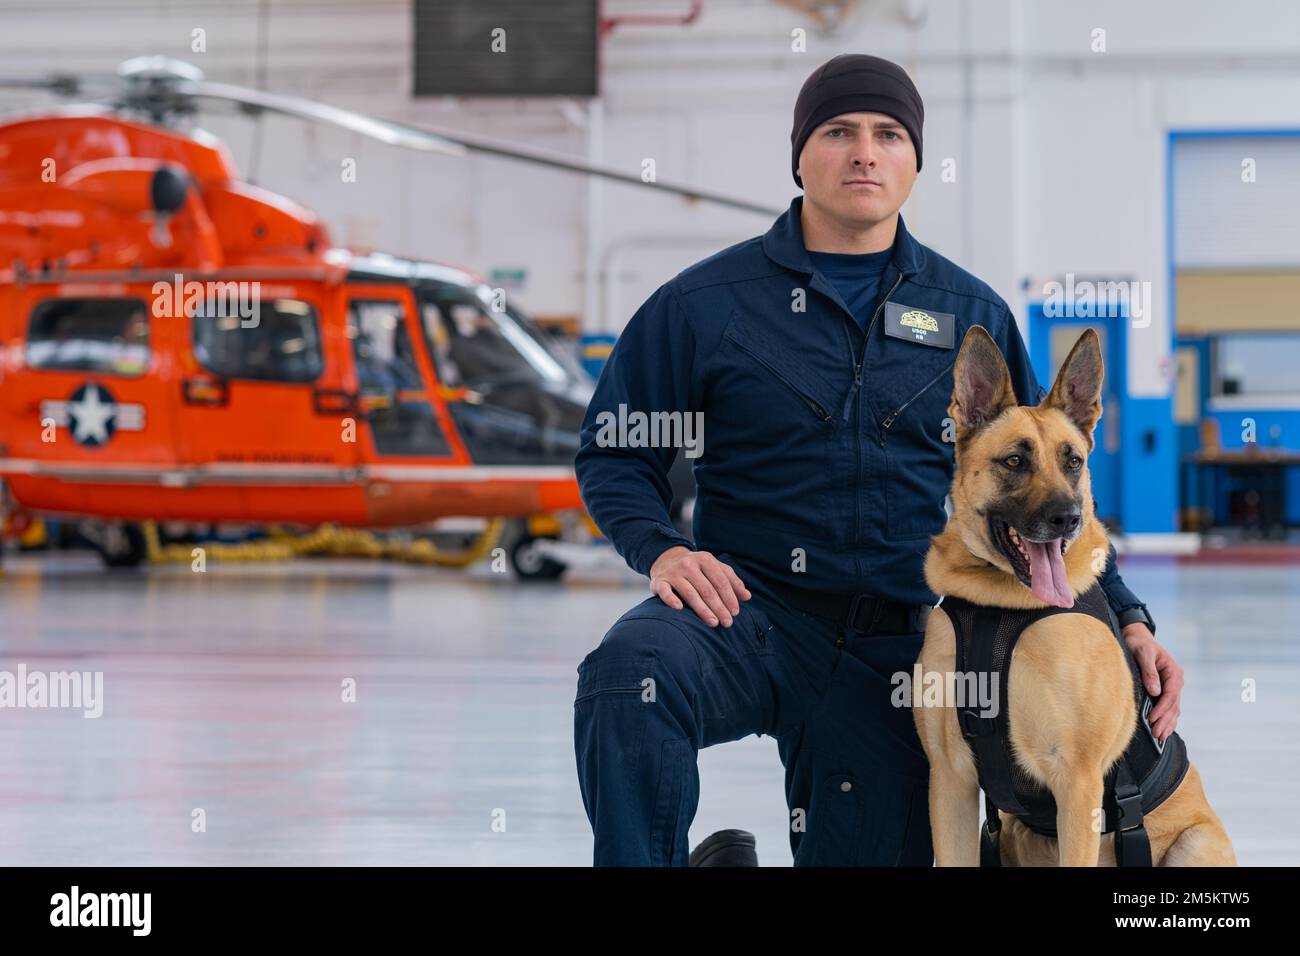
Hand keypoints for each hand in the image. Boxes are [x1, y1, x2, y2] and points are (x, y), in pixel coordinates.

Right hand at [649, 546, 750, 627]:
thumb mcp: (714, 569)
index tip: (736, 612)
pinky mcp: (660, 581)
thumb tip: (747, 596)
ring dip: (703, 610)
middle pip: (707, 589)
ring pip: (690, 593)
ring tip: (713, 623)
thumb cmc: (696, 568)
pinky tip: (680, 609)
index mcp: (705, 559)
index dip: (729, 597)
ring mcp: (673, 572)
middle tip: (727, 623)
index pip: (720, 581)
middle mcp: (688, 564)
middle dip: (719, 607)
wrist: (666, 560)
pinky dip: (671, 600)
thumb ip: (731, 581)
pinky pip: (666, 592)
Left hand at [1122, 623, 1182, 740]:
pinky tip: (1164, 730)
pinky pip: (1169, 707)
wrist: (1137, 637)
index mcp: (1174, 672)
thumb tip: (1155, 691)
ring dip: (1167, 723)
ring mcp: (1172, 686)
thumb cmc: (1139, 643)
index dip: (1162, 708)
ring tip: (1160, 737)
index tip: (1151, 718)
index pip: (1170, 694)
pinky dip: (1167, 719)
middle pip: (1173, 705)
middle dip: (1165, 720)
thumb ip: (1149, 671)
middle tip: (1156, 734)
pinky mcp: (1165, 690)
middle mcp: (1176, 680)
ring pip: (1173, 709)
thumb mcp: (1143, 653)